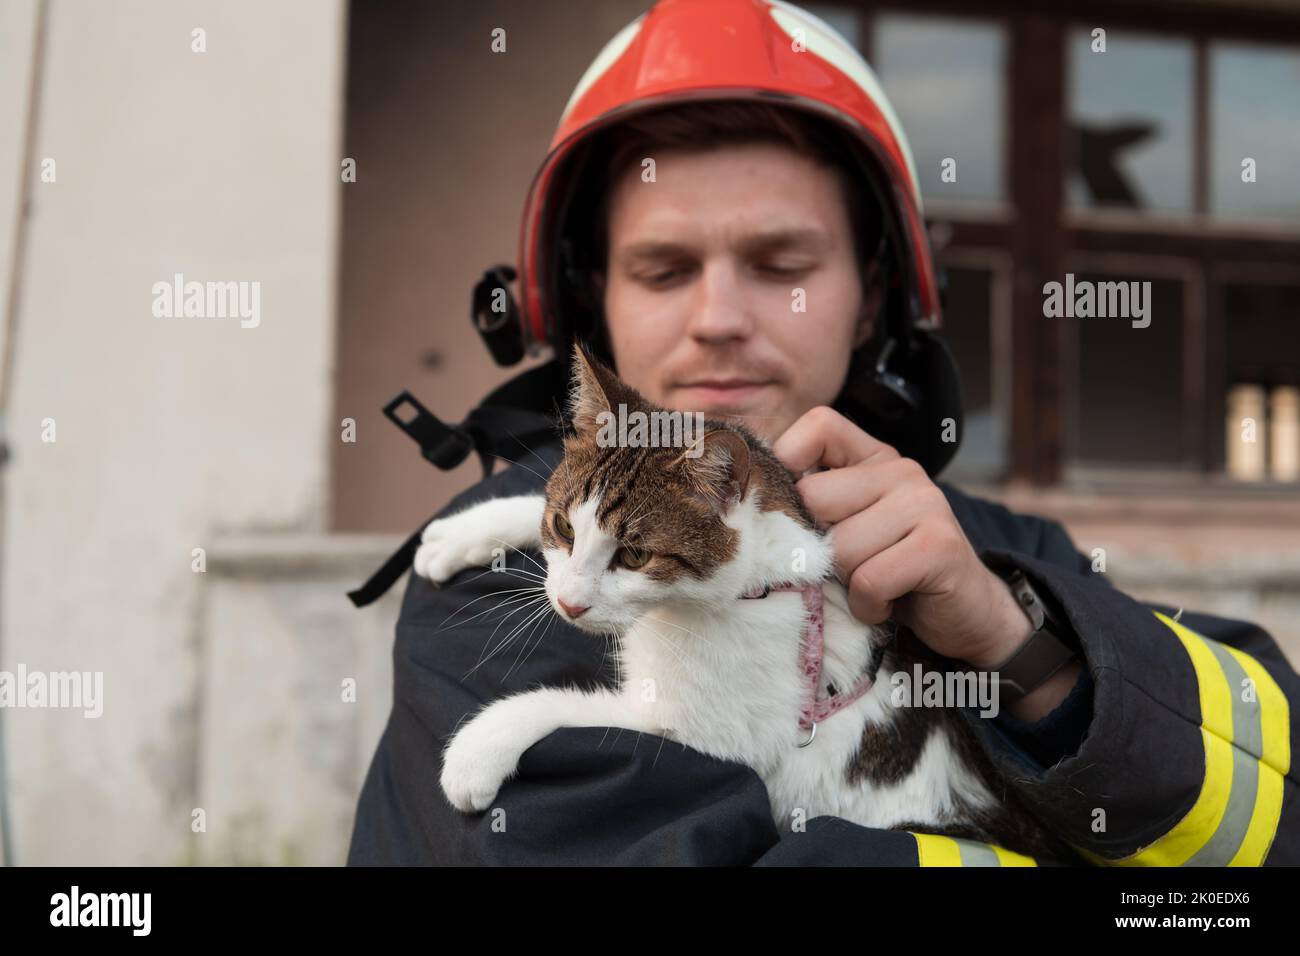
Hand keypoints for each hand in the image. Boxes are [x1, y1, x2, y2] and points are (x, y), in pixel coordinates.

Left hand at [772, 406, 1034, 668]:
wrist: (966, 614)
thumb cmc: (891, 572)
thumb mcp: (848, 527)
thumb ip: (813, 505)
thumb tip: (745, 498)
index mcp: (874, 458)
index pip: (818, 425)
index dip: (790, 461)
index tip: (796, 512)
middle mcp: (902, 471)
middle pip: (815, 498)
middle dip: (818, 546)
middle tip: (844, 566)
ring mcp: (925, 504)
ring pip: (841, 546)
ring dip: (847, 583)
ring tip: (871, 587)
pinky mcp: (939, 546)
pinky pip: (869, 579)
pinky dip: (869, 605)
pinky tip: (886, 604)